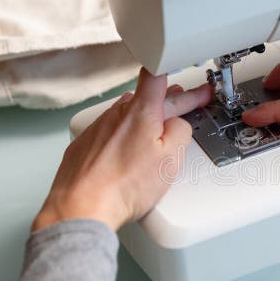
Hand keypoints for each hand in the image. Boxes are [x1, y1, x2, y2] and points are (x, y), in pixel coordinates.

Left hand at [32, 68, 212, 231]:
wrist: (82, 206)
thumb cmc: (123, 185)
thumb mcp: (170, 158)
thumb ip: (181, 132)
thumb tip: (178, 125)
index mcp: (141, 111)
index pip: (159, 75)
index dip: (180, 74)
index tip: (197, 88)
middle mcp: (116, 114)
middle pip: (147, 97)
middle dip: (171, 100)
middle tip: (187, 103)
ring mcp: (98, 128)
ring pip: (128, 115)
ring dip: (146, 117)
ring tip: (160, 125)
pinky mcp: (84, 145)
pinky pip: (111, 133)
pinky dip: (124, 136)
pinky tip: (129, 148)